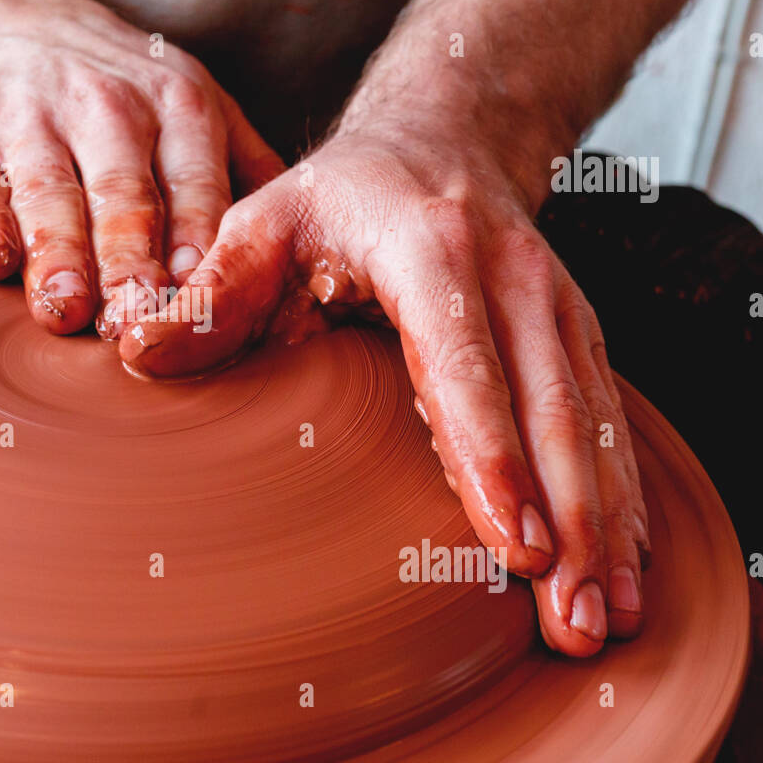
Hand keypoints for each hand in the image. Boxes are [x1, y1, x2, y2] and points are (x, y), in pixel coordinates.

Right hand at [0, 0, 281, 336]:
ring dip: (57, 253)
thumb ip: (245, 174)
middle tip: (135, 324)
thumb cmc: (115, 89)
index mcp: (178, 106)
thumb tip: (307, 253)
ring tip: (65, 309)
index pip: (195, 188)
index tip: (199, 306)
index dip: (197, 249)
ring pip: (48, 193)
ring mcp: (27, 117)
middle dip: (131, 263)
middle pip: (124, 196)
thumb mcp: (195, 106)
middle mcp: (105, 105)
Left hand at [119, 127, 650, 656]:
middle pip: (549, 412)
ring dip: (605, 527)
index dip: (489, 454)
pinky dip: (621, 496)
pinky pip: (608, 422)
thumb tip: (136, 351)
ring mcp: (560, 308)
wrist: (443, 138)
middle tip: (571, 623)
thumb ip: (211, 290)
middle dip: (568, 523)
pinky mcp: (580, 336)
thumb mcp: (267, 220)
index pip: (463, 364)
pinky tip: (626, 564)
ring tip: (607, 620)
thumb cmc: (343, 193)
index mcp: (432, 251)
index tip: (514, 542)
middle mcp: (514, 281)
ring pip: (591, 425)